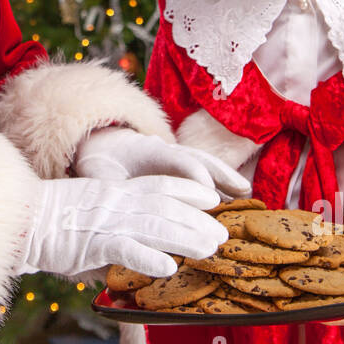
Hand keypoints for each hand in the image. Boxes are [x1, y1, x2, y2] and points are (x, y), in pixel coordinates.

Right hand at [16, 175, 227, 279]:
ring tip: (210, 249)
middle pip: (165, 206)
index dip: (188, 190)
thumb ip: (114, 219)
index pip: (159, 186)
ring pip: (154, 225)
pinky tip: (169, 267)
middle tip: (222, 234)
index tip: (212, 197)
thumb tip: (135, 240)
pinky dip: (149, 257)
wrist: (19, 219)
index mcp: (115, 192)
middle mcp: (116, 202)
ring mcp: (105, 222)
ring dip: (185, 237)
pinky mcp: (91, 243)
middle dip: (197, 219)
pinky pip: (125, 250)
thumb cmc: (50, 220)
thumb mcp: (88, 210)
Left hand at [73, 126, 252, 197]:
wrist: (101, 145)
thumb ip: (105, 185)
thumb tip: (109, 198)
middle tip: (242, 193)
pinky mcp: (178, 166)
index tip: (210, 195)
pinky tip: (238, 196)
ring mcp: (175, 156)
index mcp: (147, 151)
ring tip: (247, 193)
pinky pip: (205, 170)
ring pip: (207, 162)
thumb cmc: (98, 162)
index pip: (176, 160)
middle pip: (200, 158)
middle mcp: (167, 150)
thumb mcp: (96, 173)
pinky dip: (222, 181)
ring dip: (227, 176)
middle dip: (221, 175)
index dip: (193, 176)